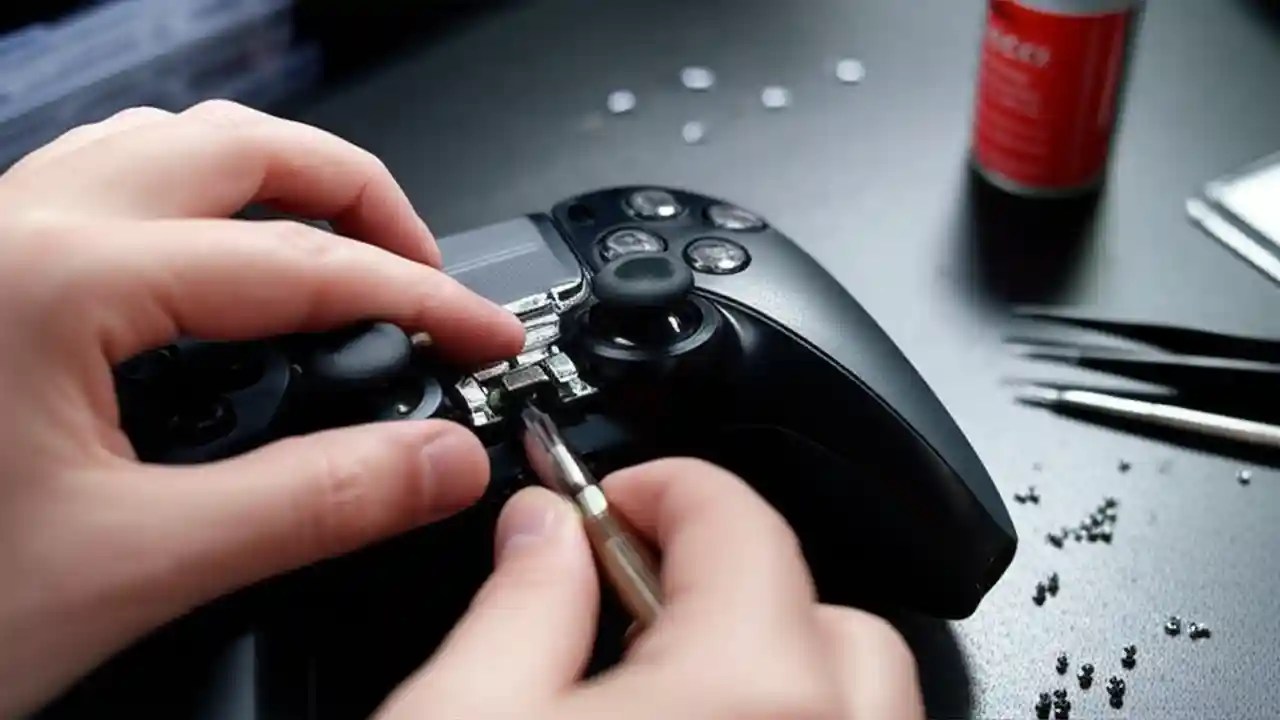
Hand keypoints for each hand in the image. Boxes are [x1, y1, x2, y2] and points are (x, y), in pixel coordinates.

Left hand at [0, 101, 524, 715]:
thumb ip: (313, 506)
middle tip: (425, 277)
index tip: (486, 337)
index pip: (305, 267)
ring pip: (170, 143)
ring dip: (278, 185)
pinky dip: (201, 201)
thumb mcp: (133, 566)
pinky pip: (111, 178)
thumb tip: (437, 463)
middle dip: (363, 202)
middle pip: (245, 148)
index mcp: (60, 281)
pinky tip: (221, 266)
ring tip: (342, 254)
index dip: (423, 301)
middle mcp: (18, 228)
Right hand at [376, 459, 926, 719]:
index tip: (606, 501)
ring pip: (862, 699)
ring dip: (777, 665)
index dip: (657, 485)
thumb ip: (516, 602)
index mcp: (744, 696)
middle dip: (735, 582)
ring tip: (665, 682)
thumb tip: (544, 531)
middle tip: (637, 598)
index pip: (736, 518)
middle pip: (830, 612)